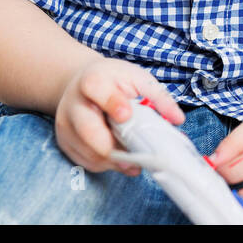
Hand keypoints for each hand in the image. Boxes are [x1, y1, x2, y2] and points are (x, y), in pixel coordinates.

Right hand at [55, 57, 185, 175]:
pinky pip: (84, 161)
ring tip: (133, 161)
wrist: (80, 83)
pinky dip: (104, 165)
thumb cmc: (113, 81)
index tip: (127, 116)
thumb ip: (158, 96)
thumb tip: (178, 119)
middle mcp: (73, 104)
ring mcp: (65, 125)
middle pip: (88, 130)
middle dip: (113, 147)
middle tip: (136, 158)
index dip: (112, 104)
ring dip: (112, 161)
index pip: (97, 90)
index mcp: (92, 80)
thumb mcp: (136, 78)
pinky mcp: (65, 142)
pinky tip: (120, 160)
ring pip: (87, 151)